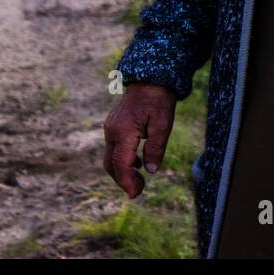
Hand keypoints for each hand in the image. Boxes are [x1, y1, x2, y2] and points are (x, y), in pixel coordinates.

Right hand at [103, 82, 176, 197]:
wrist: (149, 80)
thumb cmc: (158, 101)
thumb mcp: (163, 123)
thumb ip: (156, 147)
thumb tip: (151, 170)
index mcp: (124, 131)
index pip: (121, 163)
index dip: (126, 181)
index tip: (134, 195)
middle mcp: (112, 131)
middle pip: (111, 164)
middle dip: (123, 180)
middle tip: (139, 190)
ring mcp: (110, 129)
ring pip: (111, 158)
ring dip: (122, 171)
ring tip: (140, 180)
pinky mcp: (113, 127)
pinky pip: (114, 149)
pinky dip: (122, 161)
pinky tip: (138, 163)